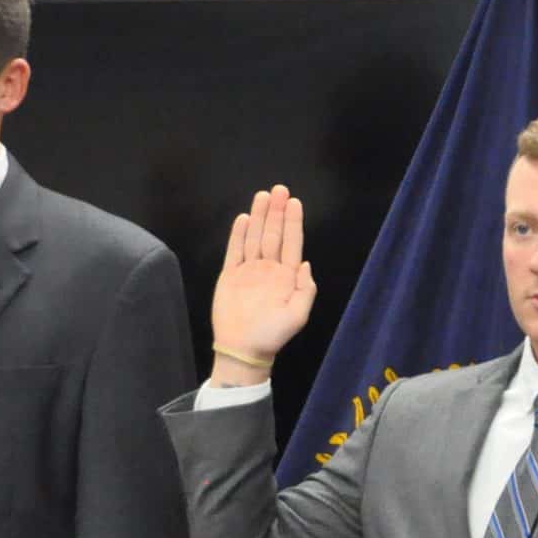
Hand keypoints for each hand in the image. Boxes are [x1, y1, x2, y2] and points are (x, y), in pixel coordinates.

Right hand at [210, 184, 316, 379]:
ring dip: (260, 217)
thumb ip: (305, 290)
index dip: (293, 222)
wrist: (243, 349)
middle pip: (274, 234)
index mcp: (286, 277)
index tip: (295, 202)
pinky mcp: (230, 275)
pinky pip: (234, 250)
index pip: (292, 243)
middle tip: (279, 189)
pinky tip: (244, 218)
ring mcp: (249, 270)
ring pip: (255, 237)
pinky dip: (239, 234)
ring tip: (263, 196)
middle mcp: (268, 269)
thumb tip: (306, 264)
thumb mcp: (298, 316)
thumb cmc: (272, 334)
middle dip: (277, 212)